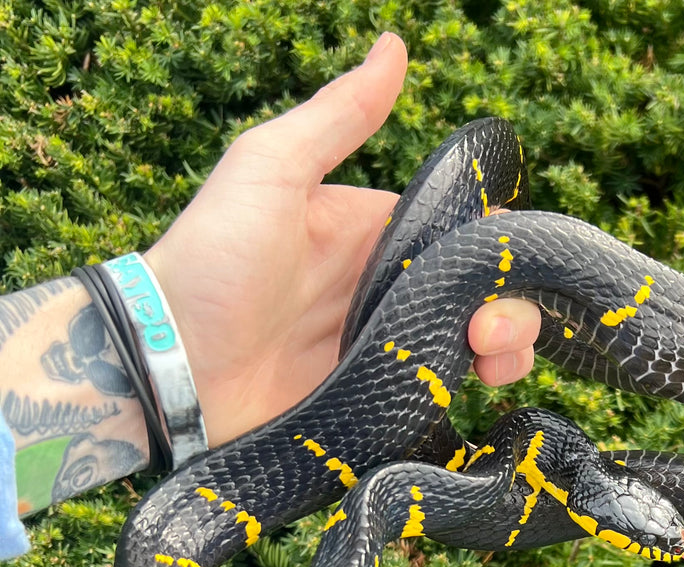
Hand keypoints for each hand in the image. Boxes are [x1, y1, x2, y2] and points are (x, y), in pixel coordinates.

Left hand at [145, 33, 538, 447]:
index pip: (462, 237)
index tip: (508, 267)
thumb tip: (395, 46)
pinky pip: (439, 397)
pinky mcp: (374, 401)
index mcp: (373, 234)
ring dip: (507, 350)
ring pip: (474, 348)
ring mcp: (383, 349)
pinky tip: (479, 389)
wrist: (170, 362)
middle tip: (491, 329)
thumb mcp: (271, 168)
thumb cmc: (213, 257)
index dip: (497, 250)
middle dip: (510, 309)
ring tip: (493, 360)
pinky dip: (469, 393)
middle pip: (479, 297)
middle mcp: (386, 291)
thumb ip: (337, 117)